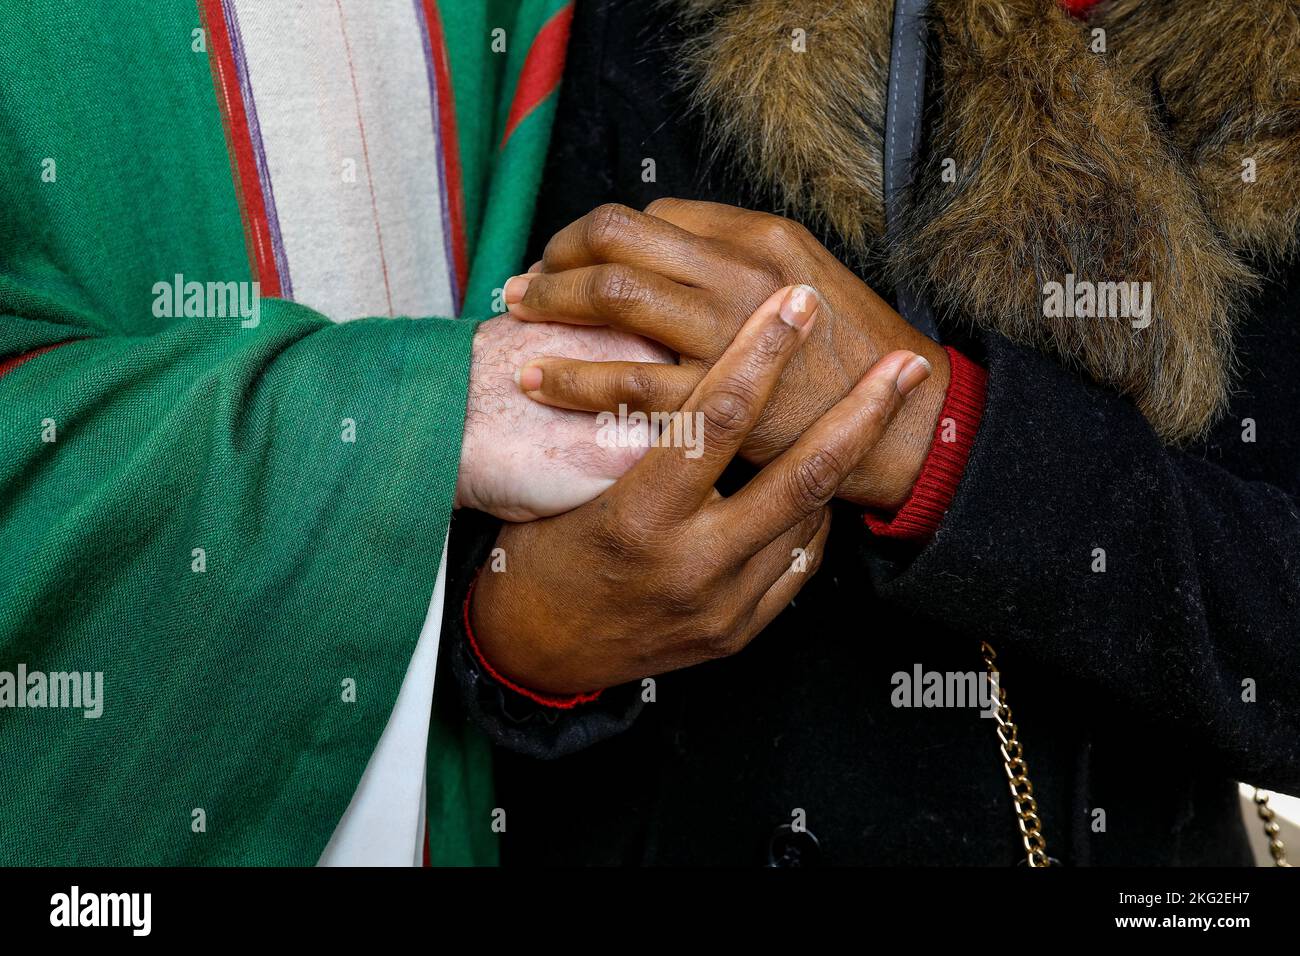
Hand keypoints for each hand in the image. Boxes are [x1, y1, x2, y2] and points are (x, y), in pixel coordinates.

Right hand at [471, 285, 929, 694]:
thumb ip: (633, 434)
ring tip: (856, 419)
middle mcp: (691, 565)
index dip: (763, 352)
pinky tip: (807, 491)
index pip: (717, 419)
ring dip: (833, 464)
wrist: (533, 653)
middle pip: (802, 477)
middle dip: (862, 414)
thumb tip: (691, 361)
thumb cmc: (540, 553)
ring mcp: (723, 606)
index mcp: (640, 516)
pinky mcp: (738, 634)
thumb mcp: (568, 485)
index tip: (796, 302)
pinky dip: (809, 520)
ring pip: (810, 520)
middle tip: (904, 364)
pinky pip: (798, 567)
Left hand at [503, 200, 948, 509]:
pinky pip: (626, 380)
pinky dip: (573, 378)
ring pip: (613, 296)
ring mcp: (727, 332)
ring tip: (516, 317)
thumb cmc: (851, 354)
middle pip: (618, 239)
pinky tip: (539, 380)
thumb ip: (734, 261)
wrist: (907, 421)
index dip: (594, 235)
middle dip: (557, 256)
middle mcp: (739, 271)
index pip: (651, 215)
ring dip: (551, 304)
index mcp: (760, 237)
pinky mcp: (719, 397)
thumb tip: (658, 252)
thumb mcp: (802, 281)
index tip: (566, 259)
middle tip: (525, 283)